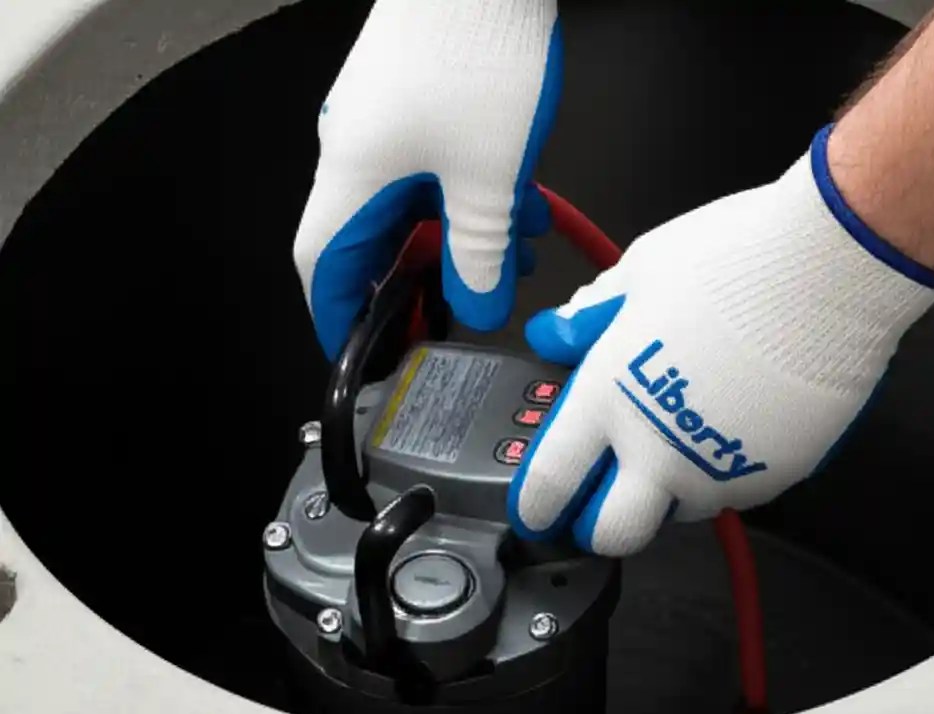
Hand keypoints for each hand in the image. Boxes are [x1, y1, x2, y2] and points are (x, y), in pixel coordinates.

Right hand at [292, 0, 560, 358]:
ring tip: (517, 260)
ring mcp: (388, 120)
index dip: (340, 319)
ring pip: (416, 204)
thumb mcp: (488, 178)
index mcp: (352, 176)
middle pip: (375, 239)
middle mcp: (357, 150)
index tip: (364, 354)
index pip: (324, 268)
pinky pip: (436, 167)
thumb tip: (478, 307)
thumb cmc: (474, 52)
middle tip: (462, 313)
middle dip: (424, 280)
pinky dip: (473, 196)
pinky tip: (523, 206)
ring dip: (463, 238)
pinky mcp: (419, 97)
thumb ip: (481, 254)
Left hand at [506, 125, 933, 556]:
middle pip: (612, 534)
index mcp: (610, 396)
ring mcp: (720, 470)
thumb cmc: (735, 259)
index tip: (536, 505)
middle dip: (600, 525)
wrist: (830, 270)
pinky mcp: (776, 475)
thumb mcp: (642, 268)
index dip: (535, 502)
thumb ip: (595, 314)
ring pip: (680, 513)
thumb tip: (563, 332)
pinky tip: (740, 419)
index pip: (551, 479)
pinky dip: (727, 470)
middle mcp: (659, 448)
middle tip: (607, 499)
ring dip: (671, 490)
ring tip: (689, 432)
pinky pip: (737, 490)